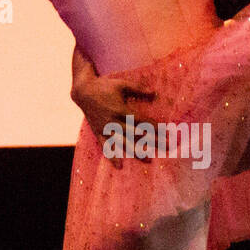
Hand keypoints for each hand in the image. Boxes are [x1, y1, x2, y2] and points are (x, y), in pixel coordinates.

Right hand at [71, 46, 155, 168]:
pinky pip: (106, 146)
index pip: (142, 121)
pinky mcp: (98, 133)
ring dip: (136, 151)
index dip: (155, 128)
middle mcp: (114, 121)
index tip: (167, 134)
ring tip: (148, 159)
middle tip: (166, 148)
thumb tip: (155, 94)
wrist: (83, 91)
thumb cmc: (105, 86)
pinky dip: (112, 156)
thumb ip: (139, 89)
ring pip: (123, 143)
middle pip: (136, 134)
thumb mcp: (122, 84)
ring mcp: (106, 128)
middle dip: (152, 141)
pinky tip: (119, 165)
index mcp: (121, 109)